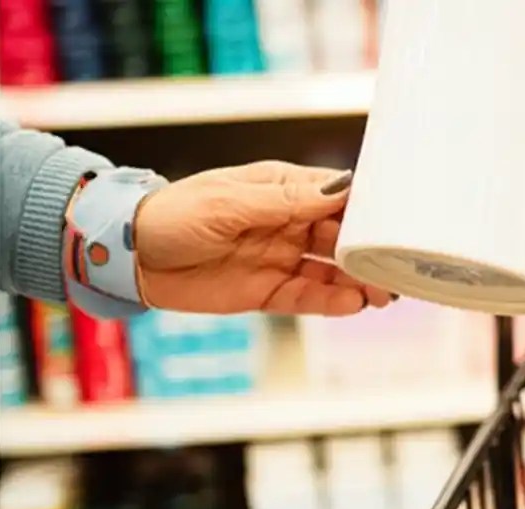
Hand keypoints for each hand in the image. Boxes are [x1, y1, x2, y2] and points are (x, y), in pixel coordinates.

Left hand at [133, 161, 392, 314]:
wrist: (127, 256)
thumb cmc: (173, 214)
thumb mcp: (230, 203)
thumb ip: (287, 202)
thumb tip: (341, 187)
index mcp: (282, 190)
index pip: (336, 195)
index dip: (366, 205)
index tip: (396, 217)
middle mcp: (288, 223)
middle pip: (342, 236)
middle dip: (370, 249)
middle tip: (396, 264)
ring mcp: (281, 258)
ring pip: (332, 271)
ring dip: (359, 280)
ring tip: (383, 293)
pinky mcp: (268, 291)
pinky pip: (308, 298)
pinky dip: (331, 302)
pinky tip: (353, 304)